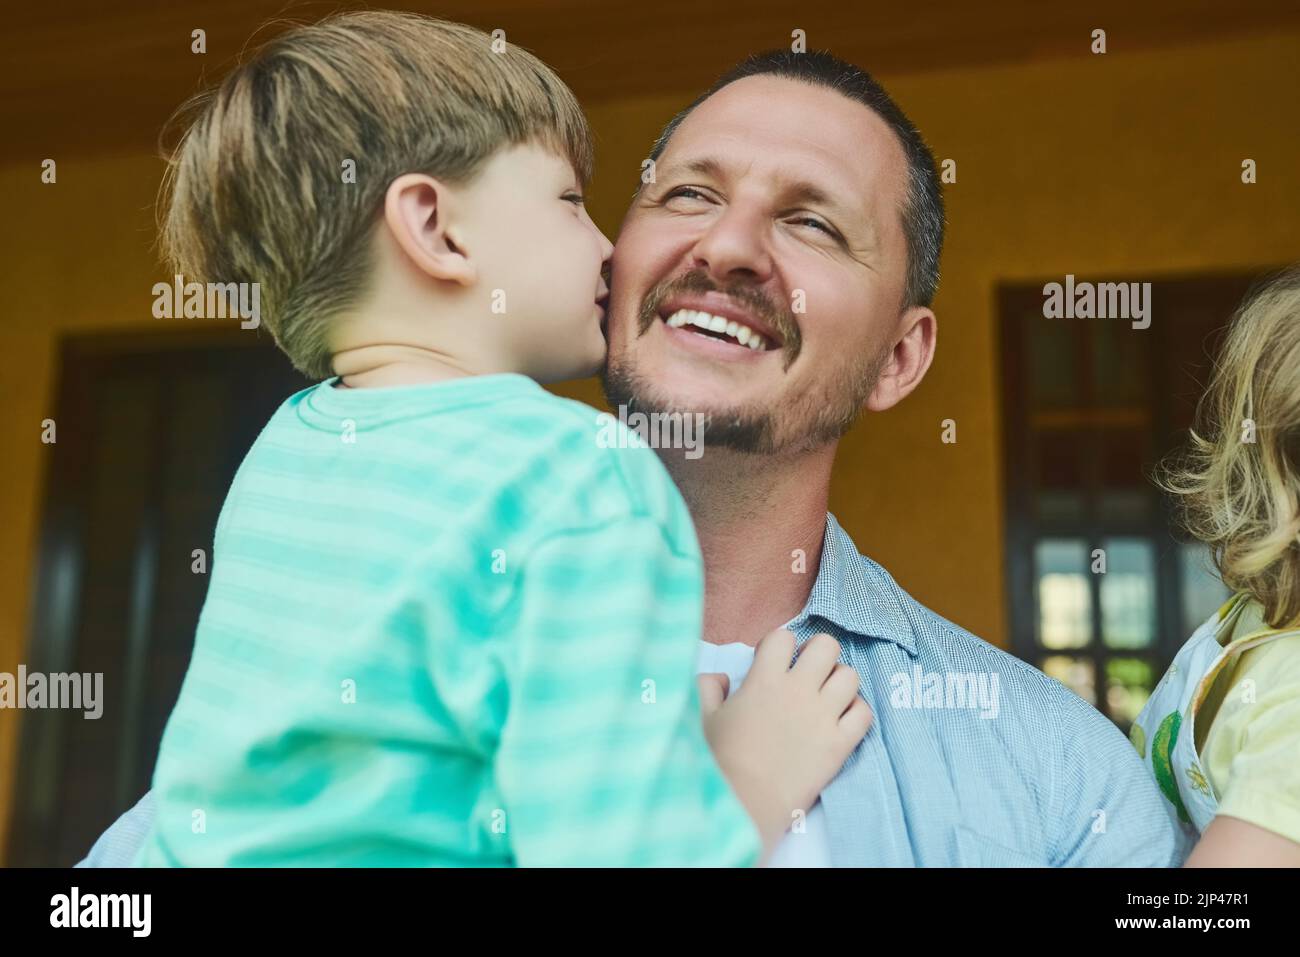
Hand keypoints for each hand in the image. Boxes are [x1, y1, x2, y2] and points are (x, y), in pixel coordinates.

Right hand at [700, 628, 870, 857]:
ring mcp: (823, 717)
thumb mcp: (702, 717)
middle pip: (827, 646)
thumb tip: (721, 677)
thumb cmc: (719, 760)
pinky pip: (864, 713)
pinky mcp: (839, 744)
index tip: (773, 662)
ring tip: (827, 696)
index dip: (779, 645)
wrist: (744, 803)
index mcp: (764, 680)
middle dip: (818, 653)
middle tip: (808, 672)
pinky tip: (841, 720)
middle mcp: (798, 691)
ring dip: (839, 681)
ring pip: (850, 676)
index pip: (783, 637)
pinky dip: (856, 712)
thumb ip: (707, 686)